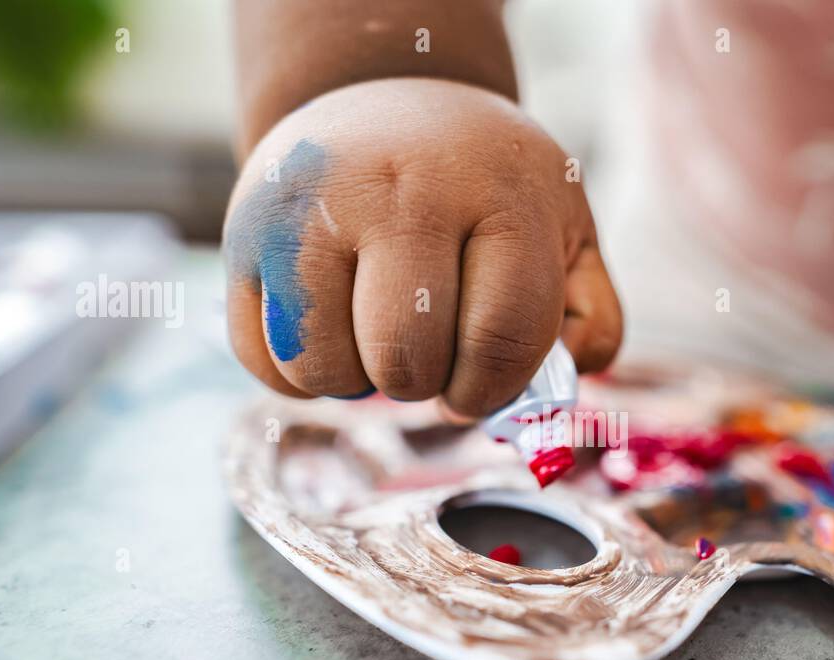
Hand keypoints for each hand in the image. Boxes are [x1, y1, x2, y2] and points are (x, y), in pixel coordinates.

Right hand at [223, 77, 621, 414]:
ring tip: (377, 337)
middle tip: (428, 356)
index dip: (491, 389)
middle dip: (424, 385)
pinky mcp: (246, 236)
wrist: (389, 97)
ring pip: (325, 370)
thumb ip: (587, 317)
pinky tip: (331, 329)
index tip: (478, 384)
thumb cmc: (488, 189)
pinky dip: (299, 373)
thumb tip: (560, 388)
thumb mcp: (564, 230)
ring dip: (358, 383)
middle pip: (407, 360)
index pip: (503, 340)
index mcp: (498, 196)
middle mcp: (400, 193)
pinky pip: (264, 361)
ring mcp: (312, 210)